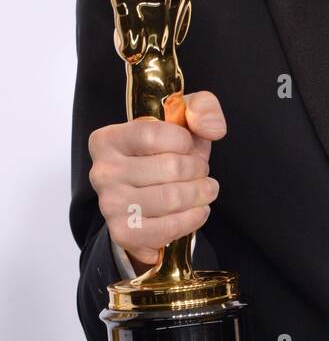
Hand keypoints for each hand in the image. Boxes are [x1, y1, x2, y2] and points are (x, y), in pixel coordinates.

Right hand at [88, 92, 225, 275]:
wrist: (148, 201)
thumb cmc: (165, 153)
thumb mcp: (182, 118)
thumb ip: (201, 107)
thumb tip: (213, 129)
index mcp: (108, 139)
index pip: (155, 134)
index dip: (184, 141)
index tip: (188, 146)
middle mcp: (102, 172)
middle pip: (171, 167)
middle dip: (199, 169)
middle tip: (201, 172)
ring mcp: (110, 205)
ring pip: (173, 198)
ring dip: (201, 194)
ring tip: (204, 190)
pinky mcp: (124, 233)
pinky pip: (170, 226)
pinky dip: (194, 218)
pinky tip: (197, 210)